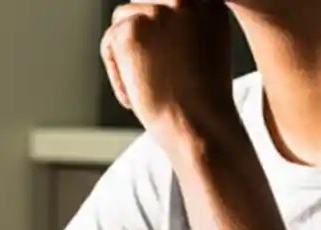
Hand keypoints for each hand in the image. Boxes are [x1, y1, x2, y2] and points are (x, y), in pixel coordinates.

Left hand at [101, 1, 237, 152]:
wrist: (198, 126)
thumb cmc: (201, 102)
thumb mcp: (205, 50)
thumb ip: (184, 27)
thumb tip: (153, 24)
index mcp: (210, 4)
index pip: (167, 1)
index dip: (158, 28)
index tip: (164, 58)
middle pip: (143, 2)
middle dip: (139, 33)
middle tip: (150, 72)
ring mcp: (159, 11)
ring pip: (123, 19)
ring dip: (127, 52)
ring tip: (148, 86)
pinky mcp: (132, 29)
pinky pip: (110, 42)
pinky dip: (117, 72)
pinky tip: (137, 95)